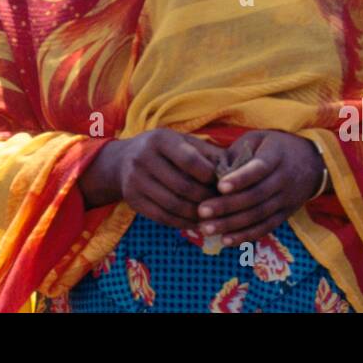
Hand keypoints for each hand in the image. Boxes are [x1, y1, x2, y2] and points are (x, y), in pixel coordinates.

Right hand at [81, 129, 222, 228]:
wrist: (123, 161)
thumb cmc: (165, 151)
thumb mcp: (184, 143)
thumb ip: (209, 154)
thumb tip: (239, 169)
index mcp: (160, 139)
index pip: (189, 160)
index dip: (209, 175)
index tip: (222, 184)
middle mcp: (143, 158)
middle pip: (183, 186)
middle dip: (206, 199)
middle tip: (222, 206)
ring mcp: (135, 180)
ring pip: (173, 205)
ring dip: (197, 215)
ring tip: (213, 217)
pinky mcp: (132, 200)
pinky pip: (162, 217)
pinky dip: (183, 223)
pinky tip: (196, 223)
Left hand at [197, 130, 323, 247]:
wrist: (312, 162)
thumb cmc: (275, 147)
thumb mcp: (258, 139)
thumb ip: (237, 153)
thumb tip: (212, 171)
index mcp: (275, 157)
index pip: (258, 169)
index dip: (240, 179)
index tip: (219, 186)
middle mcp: (283, 180)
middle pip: (255, 197)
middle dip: (227, 206)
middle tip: (202, 212)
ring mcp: (285, 200)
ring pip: (258, 216)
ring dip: (232, 225)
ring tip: (207, 229)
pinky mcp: (285, 215)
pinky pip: (265, 228)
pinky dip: (246, 236)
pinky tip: (225, 241)